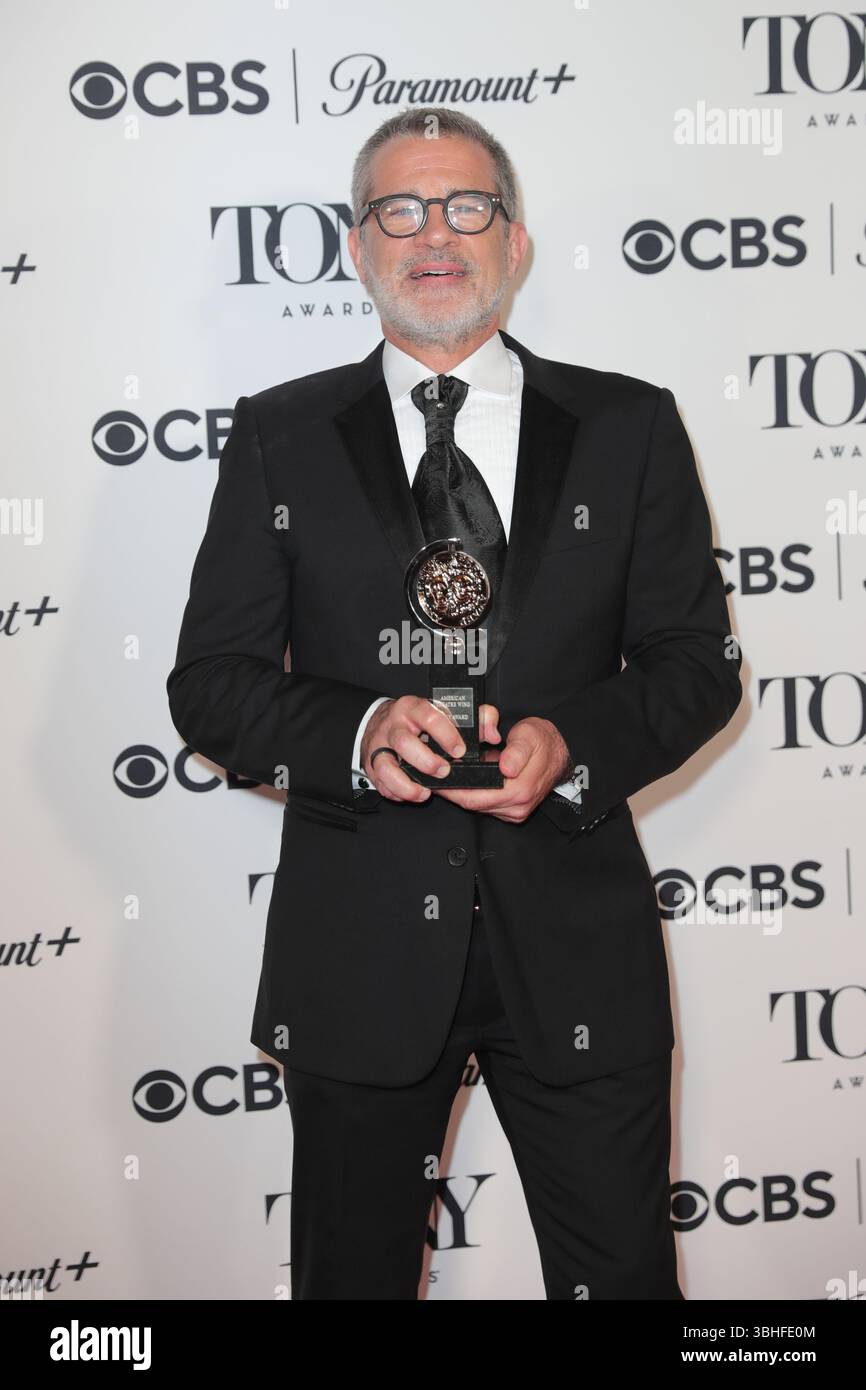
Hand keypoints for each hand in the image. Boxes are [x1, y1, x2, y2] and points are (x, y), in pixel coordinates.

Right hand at [361, 697, 501, 803]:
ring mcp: (380, 746)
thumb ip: (477, 718)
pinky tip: (411, 793)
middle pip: (404, 742)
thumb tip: (492, 733)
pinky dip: (395, 792)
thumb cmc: (420, 721)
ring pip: (385, 766)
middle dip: (426, 761)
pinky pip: (380, 782)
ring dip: (406, 783)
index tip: (460, 750)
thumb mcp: (448, 713)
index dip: (446, 734)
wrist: (381, 723)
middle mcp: (394, 726)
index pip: (429, 716)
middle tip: (444, 771)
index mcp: (414, 708)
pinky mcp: (372, 765)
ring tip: (424, 793)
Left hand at [432, 715, 571, 823]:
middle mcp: (518, 806)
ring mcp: (515, 811)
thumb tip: (506, 768)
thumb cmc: (542, 742)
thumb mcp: (530, 735)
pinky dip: (474, 795)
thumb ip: (517, 750)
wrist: (558, 753)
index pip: (476, 797)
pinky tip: (467, 783)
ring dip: (463, 794)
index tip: (438, 779)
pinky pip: (486, 806)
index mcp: (521, 790)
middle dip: (453, 792)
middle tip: (435, 777)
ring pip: (478, 807)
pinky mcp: (512, 811)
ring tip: (448, 777)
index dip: (454, 790)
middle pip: (473, 805)